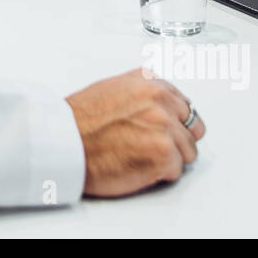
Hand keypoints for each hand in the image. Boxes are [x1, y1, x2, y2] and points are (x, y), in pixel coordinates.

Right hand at [65, 70, 205, 196]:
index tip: (163, 131)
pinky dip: (159, 175)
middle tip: (152, 148)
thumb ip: (142, 95)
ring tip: (138, 157)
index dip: (173, 123)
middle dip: (176, 140)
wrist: (64, 143)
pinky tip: (136, 166)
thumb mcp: (112, 89)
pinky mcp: (165, 154)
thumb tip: (160, 108)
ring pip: (188, 152)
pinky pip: (176, 171)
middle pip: (192, 128)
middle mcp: (161, 99)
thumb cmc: (78, 122)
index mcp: (149, 82)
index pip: (183, 104)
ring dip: (168, 159)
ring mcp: (165, 126)